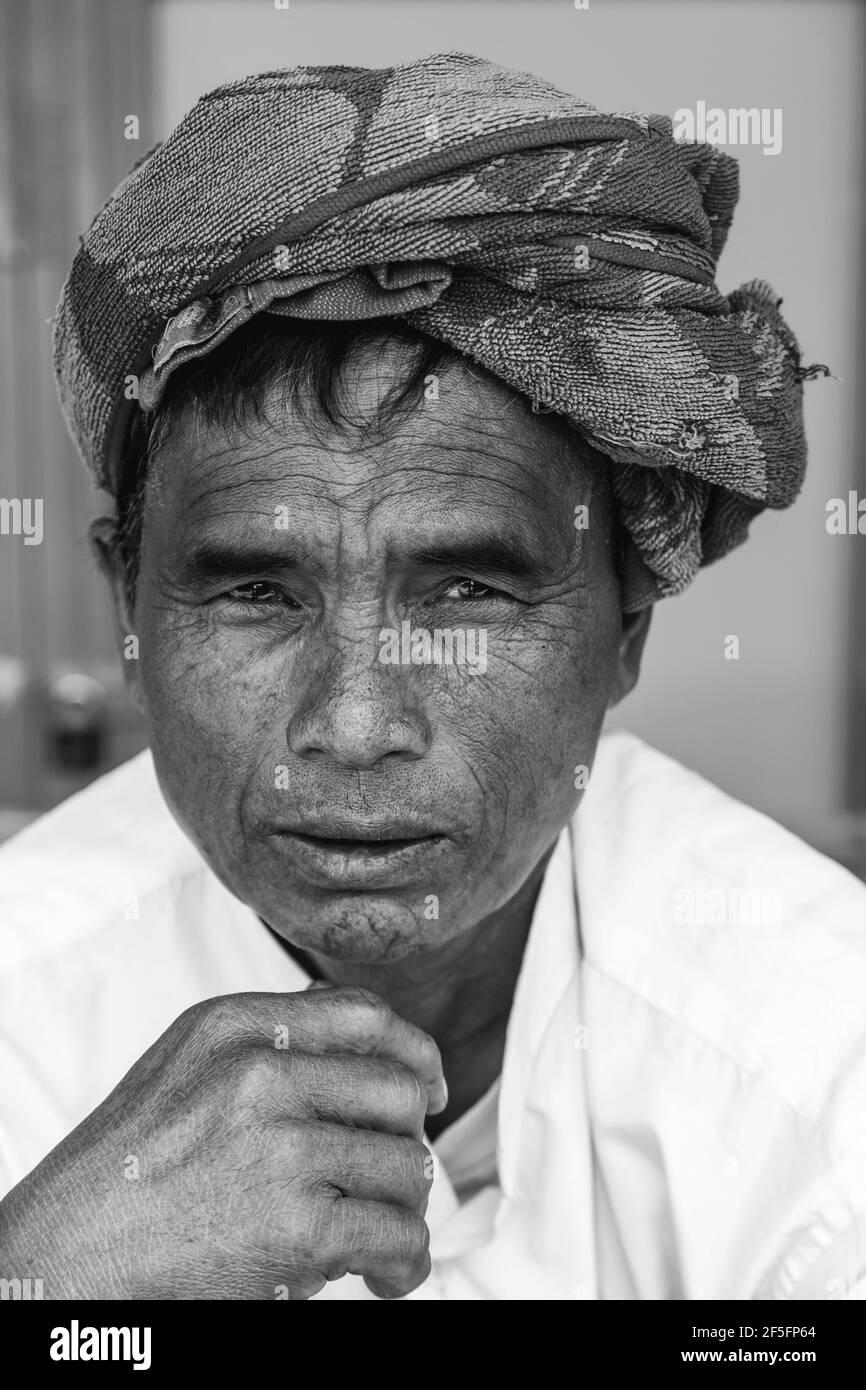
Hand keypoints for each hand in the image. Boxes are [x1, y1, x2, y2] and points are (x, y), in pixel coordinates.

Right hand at [0, 986, 445, 1299]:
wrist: (66, 1256)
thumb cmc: (126, 1168)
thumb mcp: (186, 1065)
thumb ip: (268, 1040)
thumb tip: (368, 1037)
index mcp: (235, 1027)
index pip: (364, 1015)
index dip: (413, 1053)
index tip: (425, 1090)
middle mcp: (260, 1073)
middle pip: (398, 1090)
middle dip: (407, 1142)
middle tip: (392, 1180)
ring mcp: (280, 1147)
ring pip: (407, 1165)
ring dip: (406, 1209)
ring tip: (380, 1236)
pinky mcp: (296, 1226)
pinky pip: (398, 1234)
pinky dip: (406, 1264)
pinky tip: (383, 1277)